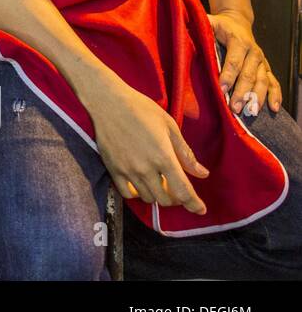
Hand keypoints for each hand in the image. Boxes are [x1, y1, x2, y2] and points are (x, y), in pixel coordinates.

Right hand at [89, 76, 208, 213]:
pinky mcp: (113, 169)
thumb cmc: (141, 109)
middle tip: (176, 188)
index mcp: (163, 157)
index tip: (200, 209)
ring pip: (147, 198)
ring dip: (157, 195)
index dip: (194, 204)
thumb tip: (202, 174)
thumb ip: (185, 153)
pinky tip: (141, 183)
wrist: (108, 102)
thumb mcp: (169, 126)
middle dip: (176, 198)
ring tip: (159, 183)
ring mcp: (127, 170)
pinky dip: (138, 193)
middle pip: (165, 200)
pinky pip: (127, 193)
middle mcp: (146, 168)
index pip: (183, 191)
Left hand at [209, 10, 281, 115]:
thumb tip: (182, 32)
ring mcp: (262, 61)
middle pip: (249, 74)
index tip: (221, 89)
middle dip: (242, 92)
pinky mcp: (266, 68)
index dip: (228, 76)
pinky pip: (273, 82)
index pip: (234, 61)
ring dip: (257, 97)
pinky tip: (273, 108)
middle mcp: (253, 51)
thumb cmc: (218, 26)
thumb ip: (199, 28)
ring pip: (263, 80)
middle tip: (234, 108)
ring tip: (251, 112)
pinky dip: (275, 95)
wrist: (238, 22)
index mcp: (238, 41)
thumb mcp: (208, 23)